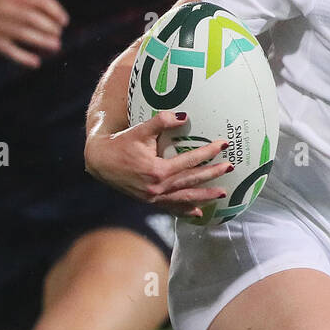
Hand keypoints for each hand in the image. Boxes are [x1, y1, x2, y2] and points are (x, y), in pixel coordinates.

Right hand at [0, 0, 69, 67]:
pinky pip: (9, 50)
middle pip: (32, 19)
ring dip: (41, 41)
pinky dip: (23, 58)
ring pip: (23, 34)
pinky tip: (36, 63)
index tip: (64, 21)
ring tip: (55, 46)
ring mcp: (0, 26)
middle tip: (58, 34)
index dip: (55, 11)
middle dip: (49, 28)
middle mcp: (8, 10)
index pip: (39, 1)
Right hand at [85, 111, 231, 218]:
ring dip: (204, 195)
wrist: (99, 161)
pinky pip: (171, 207)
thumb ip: (161, 122)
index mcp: (157, 170)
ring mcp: (153, 197)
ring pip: (184, 197)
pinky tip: (198, 213)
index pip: (189, 161)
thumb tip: (184, 116)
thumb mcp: (140, 130)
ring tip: (222, 193)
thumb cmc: (120, 144)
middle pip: (191, 180)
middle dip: (213, 174)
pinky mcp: (149, 201)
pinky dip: (185, 210)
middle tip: (230, 167)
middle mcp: (157, 187)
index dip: (208, 152)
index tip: (223, 145)